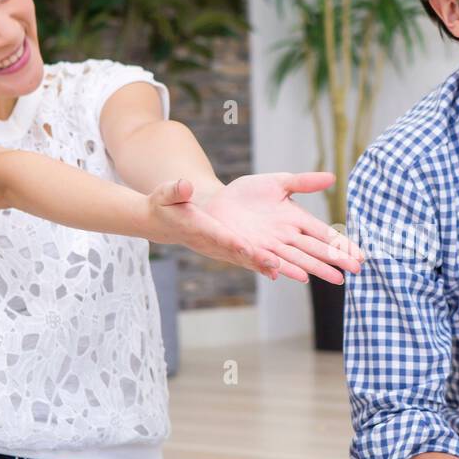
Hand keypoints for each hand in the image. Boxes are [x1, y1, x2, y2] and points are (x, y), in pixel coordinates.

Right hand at [142, 178, 282, 279]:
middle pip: (239, 254)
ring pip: (249, 259)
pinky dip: (267, 264)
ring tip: (293, 273)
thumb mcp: (166, 194)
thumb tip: (185, 185)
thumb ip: (175, 191)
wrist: (165, 223)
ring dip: (269, 266)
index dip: (232, 243)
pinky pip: (251, 258)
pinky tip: (288, 270)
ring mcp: (222, 249)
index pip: (217, 236)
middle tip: (276, 266)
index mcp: (198, 228)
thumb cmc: (165, 205)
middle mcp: (213, 244)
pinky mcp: (229, 249)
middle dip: (257, 260)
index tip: (246, 248)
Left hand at [200, 171, 364, 282]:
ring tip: (336, 278)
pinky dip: (285, 269)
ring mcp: (271, 245)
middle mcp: (287, 236)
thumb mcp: (277, 182)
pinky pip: (271, 261)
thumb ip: (304, 182)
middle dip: (336, 260)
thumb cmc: (247, 193)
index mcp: (296, 219)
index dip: (342, 244)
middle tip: (357, 270)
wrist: (215, 203)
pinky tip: (302, 277)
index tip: (360, 254)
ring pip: (299, 260)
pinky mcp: (252, 251)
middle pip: (316, 250)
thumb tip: (332, 178)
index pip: (324, 234)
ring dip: (317, 269)